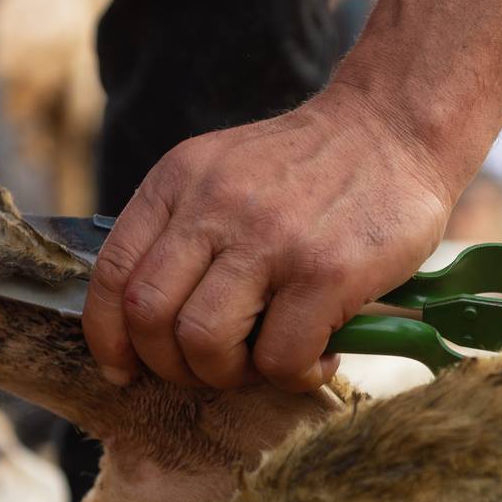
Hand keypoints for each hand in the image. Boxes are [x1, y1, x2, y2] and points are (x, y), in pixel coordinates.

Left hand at [82, 89, 451, 391]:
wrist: (393, 126)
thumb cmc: (303, 170)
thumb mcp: (220, 174)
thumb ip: (179, 232)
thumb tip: (141, 328)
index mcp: (176, 182)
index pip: (112, 275)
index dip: (107, 337)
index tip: (124, 368)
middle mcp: (213, 205)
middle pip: (148, 316)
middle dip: (170, 365)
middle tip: (212, 366)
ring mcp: (268, 238)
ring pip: (203, 343)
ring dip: (228, 374)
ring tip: (264, 360)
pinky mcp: (324, 271)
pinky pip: (279, 358)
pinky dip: (292, 376)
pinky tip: (317, 356)